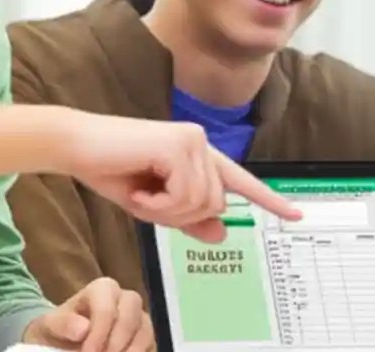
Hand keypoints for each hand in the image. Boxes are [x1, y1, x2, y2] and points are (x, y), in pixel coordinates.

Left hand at [22, 277, 152, 351]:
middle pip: (132, 313)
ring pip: (146, 329)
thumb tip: (83, 329)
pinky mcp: (145, 336)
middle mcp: (125, 298)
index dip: (100, 331)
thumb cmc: (58, 331)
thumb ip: (63, 324)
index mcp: (102, 290)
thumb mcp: (50, 326)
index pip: (107, 306)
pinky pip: (152, 345)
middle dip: (117, 340)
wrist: (62, 341)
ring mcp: (138, 317)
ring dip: (131, 350)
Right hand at [59, 111, 300, 241]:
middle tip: (147, 204)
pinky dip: (158, 203)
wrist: (77, 148)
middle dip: (180, 216)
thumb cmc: (113, 171)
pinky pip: (184, 195)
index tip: (297, 214)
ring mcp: (193, 141)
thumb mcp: (154, 206)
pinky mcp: (179, 145)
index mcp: (200, 156)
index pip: (241, 181)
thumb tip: (223, 233)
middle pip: (215, 203)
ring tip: (141, 193)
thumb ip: (188, 218)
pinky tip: (139, 189)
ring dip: (166, 210)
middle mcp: (202, 144)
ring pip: (202, 202)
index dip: (270, 199)